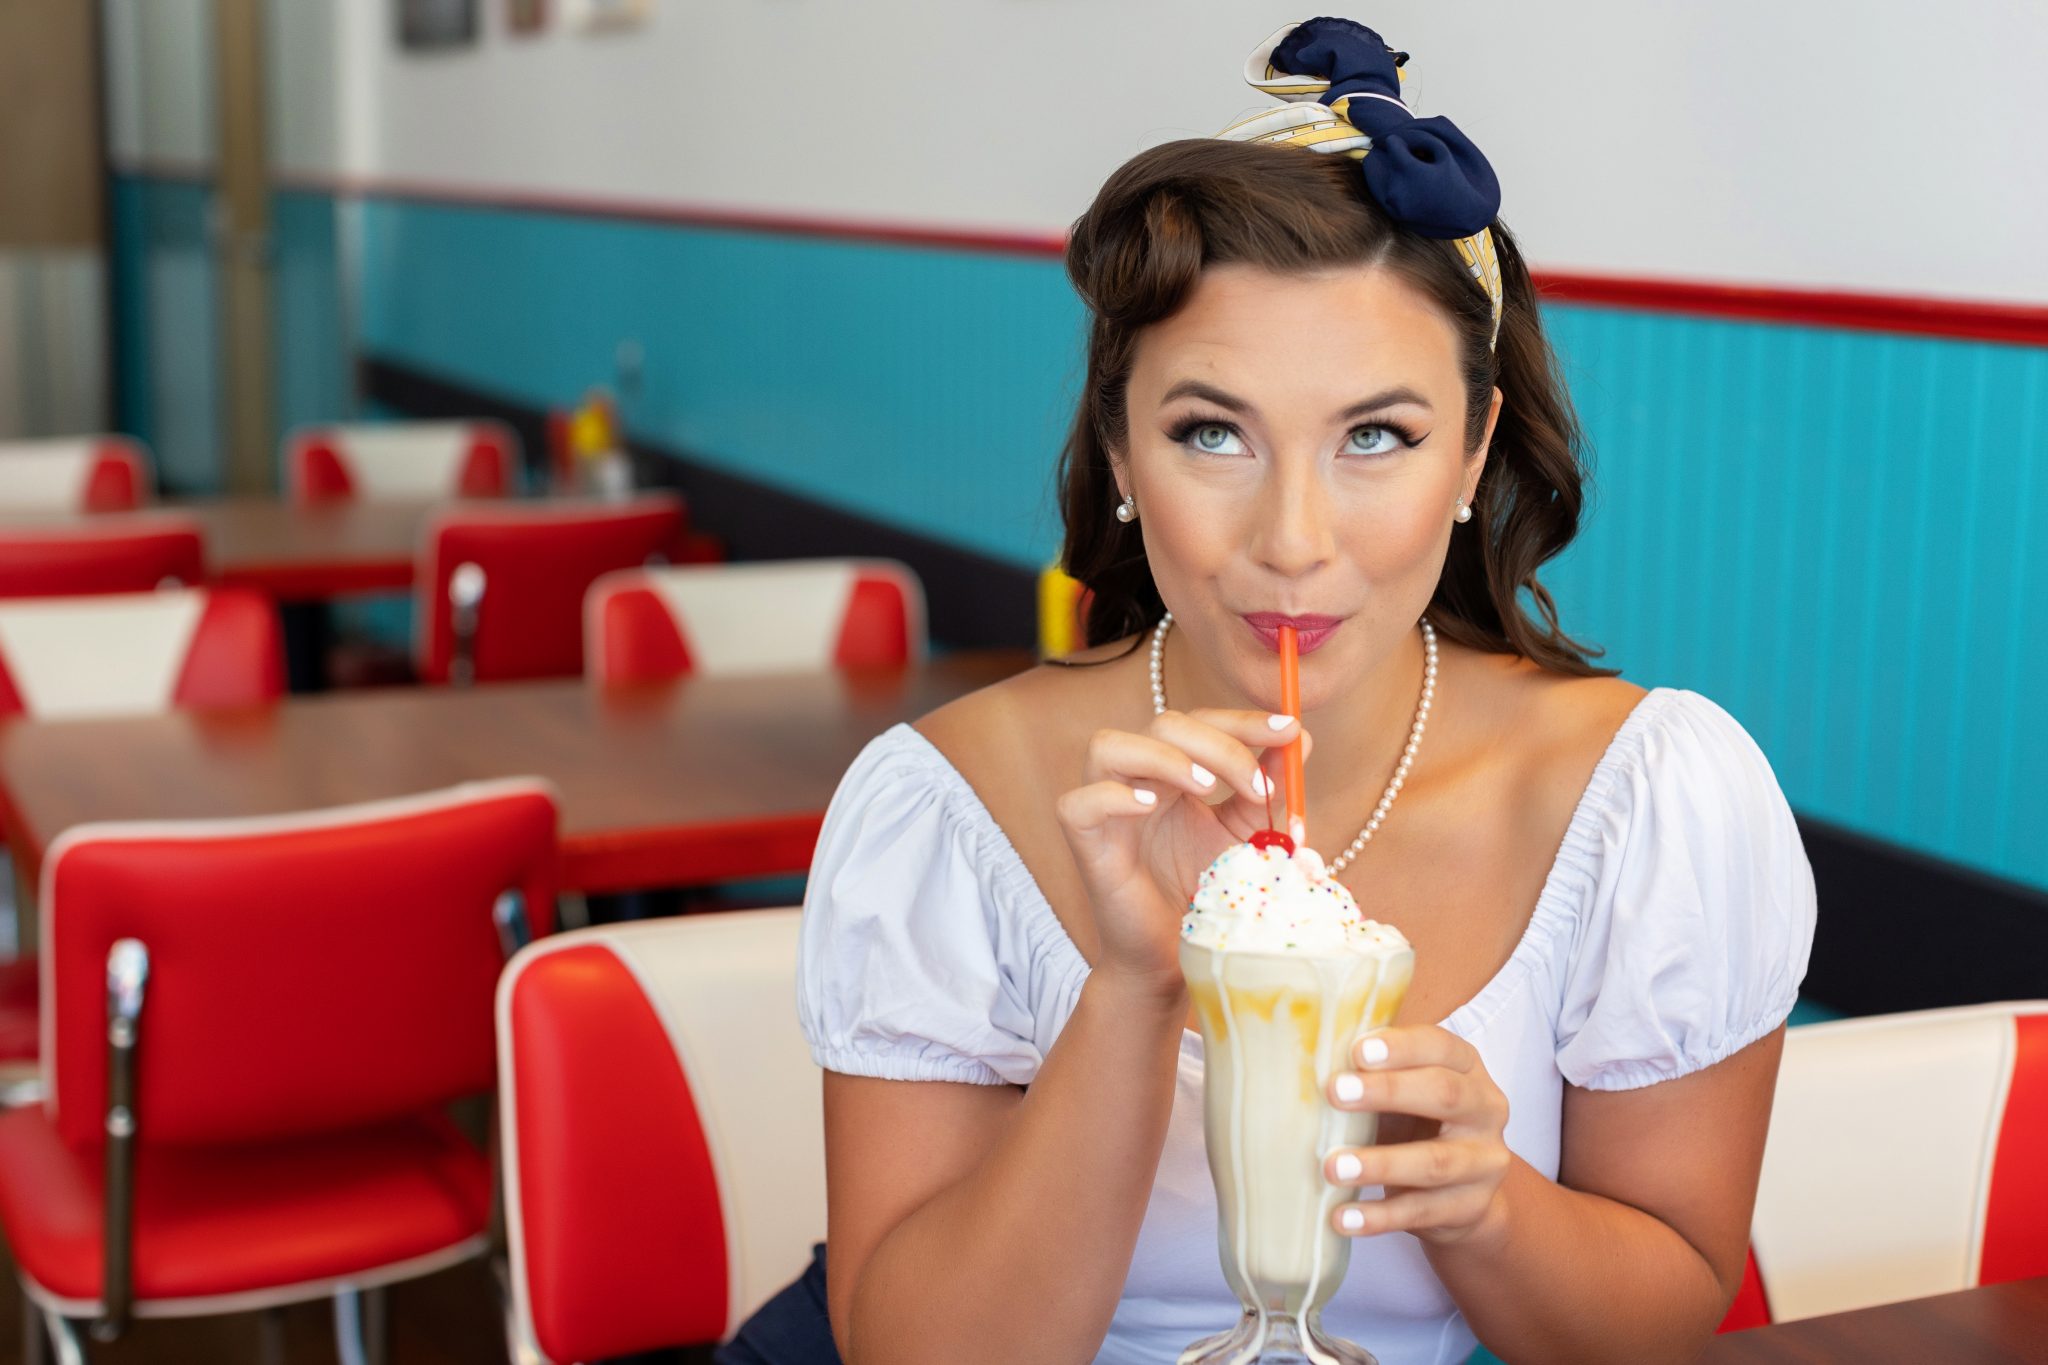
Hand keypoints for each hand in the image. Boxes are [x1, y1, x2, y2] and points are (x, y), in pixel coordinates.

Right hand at [1055, 708, 1304, 996]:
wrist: (1178, 962)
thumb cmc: (1208, 898)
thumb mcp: (1247, 835)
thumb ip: (1266, 787)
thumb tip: (1300, 737)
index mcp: (1173, 773)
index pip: (1200, 722)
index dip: (1242, 720)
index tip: (1289, 730)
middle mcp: (1136, 781)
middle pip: (1163, 725)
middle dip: (1219, 744)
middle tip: (1257, 786)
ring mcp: (1105, 810)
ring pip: (1108, 746)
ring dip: (1164, 757)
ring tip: (1208, 789)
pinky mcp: (1085, 845)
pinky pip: (1079, 803)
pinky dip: (1113, 796)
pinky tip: (1150, 808)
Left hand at [1323, 1026, 1510, 1244]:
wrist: (1463, 1192)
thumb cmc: (1417, 1123)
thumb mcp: (1403, 1091)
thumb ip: (1371, 1074)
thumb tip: (1305, 1062)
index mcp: (1466, 1067)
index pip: (1440, 1047)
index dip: (1401, 1047)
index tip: (1357, 1051)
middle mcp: (1485, 1110)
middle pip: (1443, 1095)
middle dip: (1387, 1092)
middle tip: (1335, 1093)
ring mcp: (1483, 1162)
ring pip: (1434, 1162)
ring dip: (1380, 1164)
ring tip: (1333, 1168)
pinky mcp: (1470, 1207)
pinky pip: (1422, 1212)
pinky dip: (1379, 1217)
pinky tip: (1343, 1217)